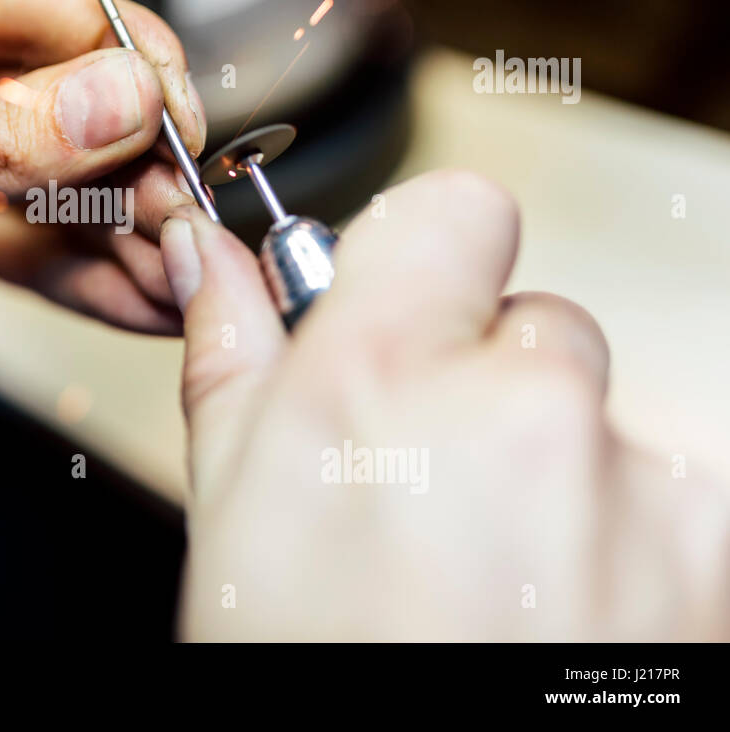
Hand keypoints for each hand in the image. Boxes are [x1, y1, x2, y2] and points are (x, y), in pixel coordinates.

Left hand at [0, 0, 204, 428]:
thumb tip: (117, 95)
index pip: (37, 4)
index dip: (119, 58)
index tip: (172, 123)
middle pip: (73, 87)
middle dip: (135, 150)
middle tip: (184, 207)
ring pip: (74, 172)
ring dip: (131, 221)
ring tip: (182, 269)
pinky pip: (51, 242)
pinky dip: (100, 273)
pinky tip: (148, 301)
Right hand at [161, 170, 729, 639]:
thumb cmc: (309, 674)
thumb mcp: (232, 518)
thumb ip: (233, 358)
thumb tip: (204, 256)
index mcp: (377, 383)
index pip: (453, 210)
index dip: (425, 260)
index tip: (409, 314)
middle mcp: (521, 413)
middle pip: (530, 320)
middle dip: (484, 382)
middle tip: (430, 489)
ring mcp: (636, 487)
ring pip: (600, 410)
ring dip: (557, 461)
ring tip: (491, 570)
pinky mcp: (713, 549)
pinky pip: (667, 489)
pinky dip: (621, 532)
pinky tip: (554, 607)